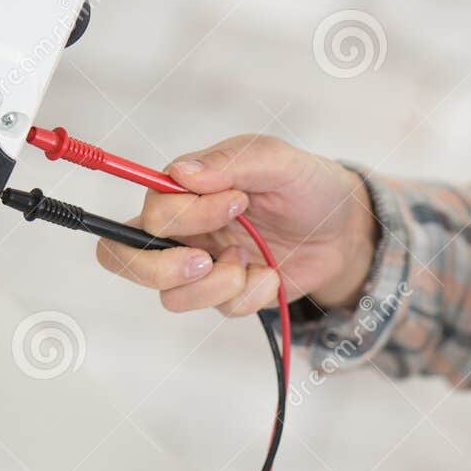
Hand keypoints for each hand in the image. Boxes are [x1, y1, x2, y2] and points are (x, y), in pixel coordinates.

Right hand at [93, 134, 378, 317]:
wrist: (344, 229)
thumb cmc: (307, 185)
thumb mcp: (277, 160)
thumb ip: (230, 162)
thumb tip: (180, 172)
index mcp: (183, 191)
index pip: (146, 212)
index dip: (183, 216)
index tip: (237, 202)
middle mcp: (183, 230)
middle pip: (125, 259)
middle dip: (162, 268)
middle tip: (208, 261)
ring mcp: (202, 265)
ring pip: (171, 297)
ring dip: (217, 286)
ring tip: (252, 264)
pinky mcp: (227, 294)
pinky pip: (221, 310)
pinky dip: (252, 295)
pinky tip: (272, 275)